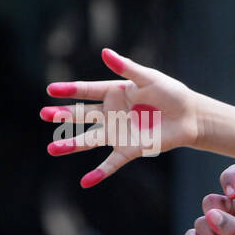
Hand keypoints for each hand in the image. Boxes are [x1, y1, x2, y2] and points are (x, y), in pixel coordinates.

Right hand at [42, 48, 200, 187]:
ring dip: (71, 145)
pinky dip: (100, 173)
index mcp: (114, 93)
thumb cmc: (171, 93)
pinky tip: (86, 182)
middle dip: (63, 115)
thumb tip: (105, 52)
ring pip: (91, 139)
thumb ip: (127, 68)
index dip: (70, 90)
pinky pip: (113, 162)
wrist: (191, 117)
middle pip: (83, 115)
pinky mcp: (131, 149)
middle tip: (44, 114)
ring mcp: (119, 132)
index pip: (87, 91)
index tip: (51, 90)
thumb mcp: (149, 78)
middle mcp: (112, 113)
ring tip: (52, 148)